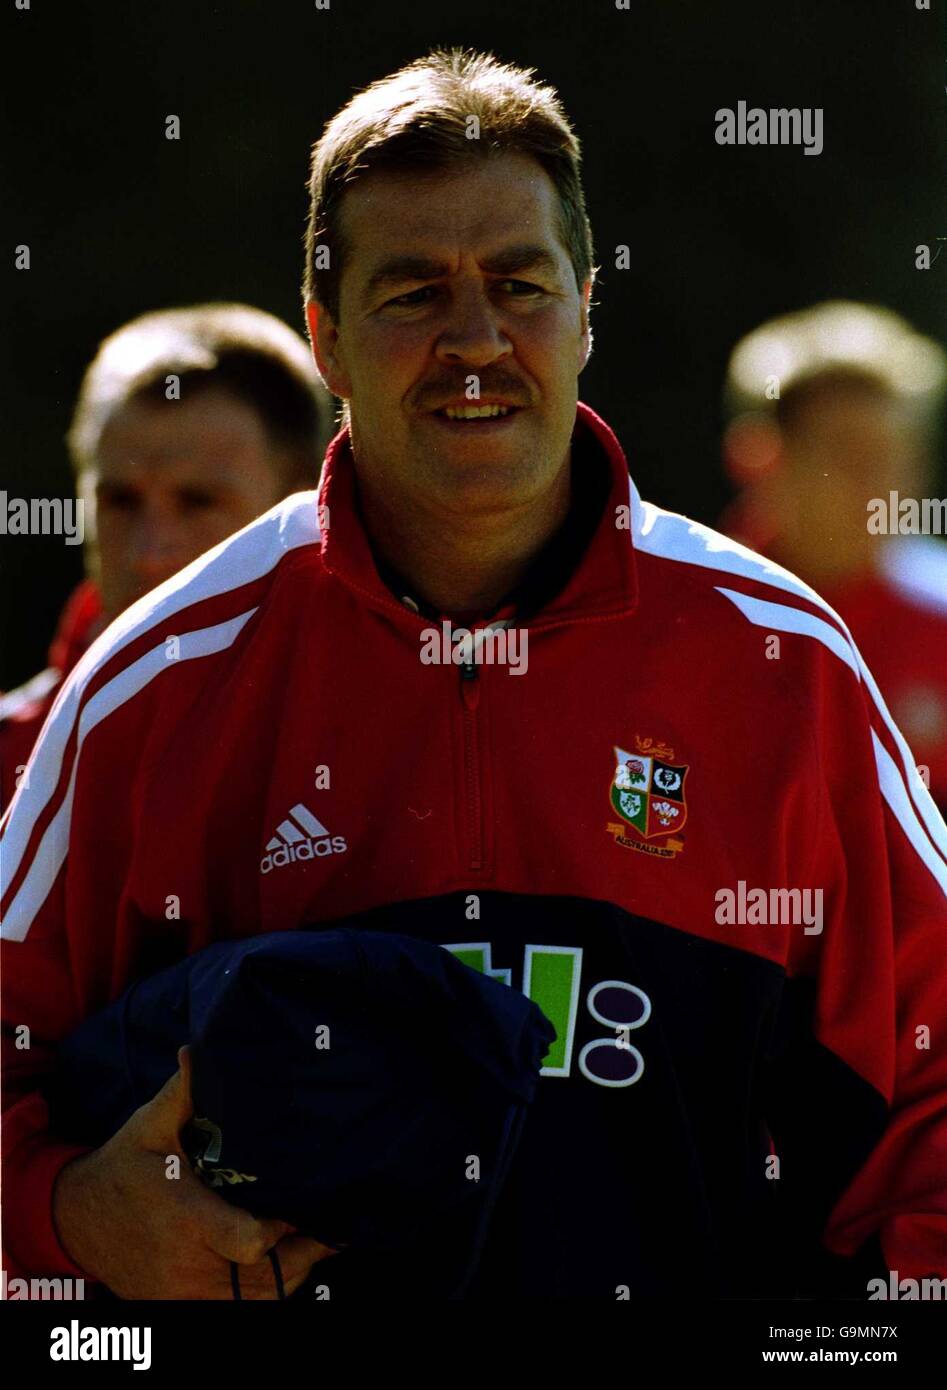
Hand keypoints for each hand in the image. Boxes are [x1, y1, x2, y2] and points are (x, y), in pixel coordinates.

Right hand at [52, 1046, 336, 1298]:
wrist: (75, 1220)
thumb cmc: (123, 1168)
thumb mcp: (149, 1127)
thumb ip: (183, 1093)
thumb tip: (198, 1050)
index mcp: (186, 1218)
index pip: (249, 1242)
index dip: (280, 1229)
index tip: (297, 1204)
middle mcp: (188, 1264)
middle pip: (265, 1278)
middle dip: (301, 1252)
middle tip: (326, 1224)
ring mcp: (184, 1293)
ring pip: (255, 1300)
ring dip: (289, 1274)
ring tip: (315, 1241)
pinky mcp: (180, 1306)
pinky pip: (234, 1310)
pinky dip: (263, 1292)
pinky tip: (281, 1262)